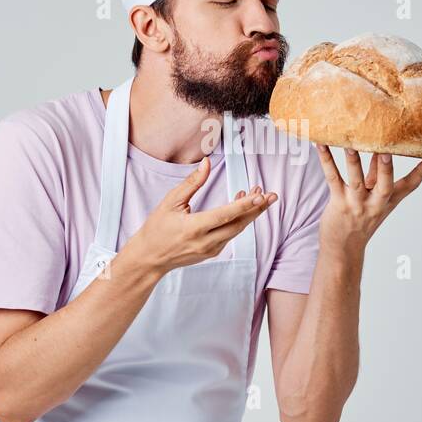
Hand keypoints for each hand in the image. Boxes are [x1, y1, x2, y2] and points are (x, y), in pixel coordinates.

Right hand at [121, 154, 276, 275]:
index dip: (244, 205)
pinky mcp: (212, 253)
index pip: (224, 215)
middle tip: (272, 195)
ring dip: (249, 214)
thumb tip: (207, 163)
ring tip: (260, 196)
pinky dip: (238, 221)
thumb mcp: (170, 202)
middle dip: (257, 209)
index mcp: (193, 228)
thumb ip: (192, 183)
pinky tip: (242, 207)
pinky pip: (230, 235)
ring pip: (236, 230)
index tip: (259, 195)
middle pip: (238, 224)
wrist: (149, 258)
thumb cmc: (157, 228)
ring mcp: (210, 250)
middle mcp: (205, 242)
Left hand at [315, 146, 421, 254]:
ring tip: (350, 144)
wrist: (343, 248)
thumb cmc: (360, 219)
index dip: (420, 174)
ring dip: (353, 161)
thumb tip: (380, 150)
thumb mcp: (375, 201)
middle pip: (385, 185)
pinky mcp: (338, 203)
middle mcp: (375, 203)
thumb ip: (377, 176)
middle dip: (385, 168)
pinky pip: (332, 178)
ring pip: (356, 180)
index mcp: (388, 201)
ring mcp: (356, 204)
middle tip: (386, 152)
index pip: (408, 187)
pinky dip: (326, 160)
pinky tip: (320, 145)